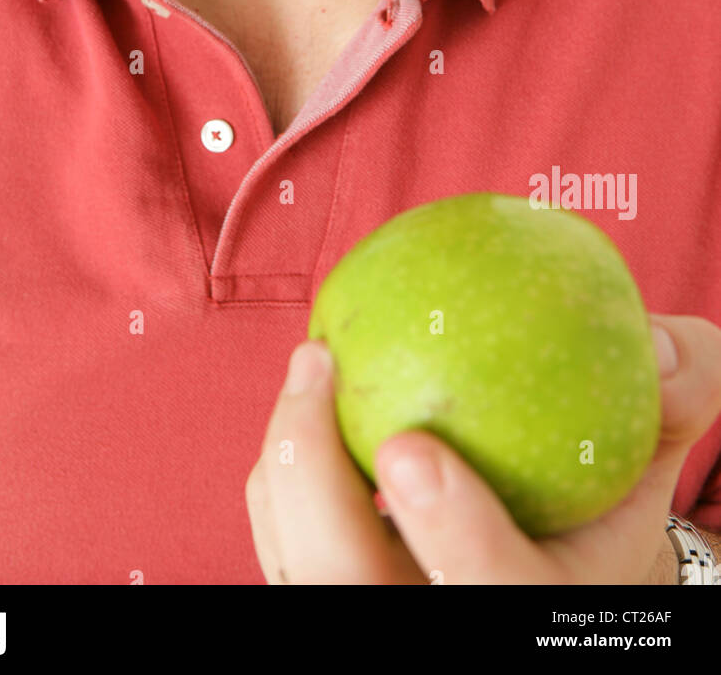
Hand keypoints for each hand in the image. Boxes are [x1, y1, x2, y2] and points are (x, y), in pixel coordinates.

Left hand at [245, 313, 720, 583]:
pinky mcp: (338, 586)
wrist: (556, 554)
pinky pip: (286, 538)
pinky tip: (308, 392)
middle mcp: (445, 625)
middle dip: (313, 478)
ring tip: (309, 363)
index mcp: (539, 614)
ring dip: (285, 464)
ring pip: (301, 565)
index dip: (453, 538)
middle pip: (354, 586)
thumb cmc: (603, 486)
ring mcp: (383, 611)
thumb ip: (679, 390)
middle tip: (318, 362)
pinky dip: (283, 470)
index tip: (411, 445)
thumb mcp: (656, 445)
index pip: (495, 596)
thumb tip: (654, 338)